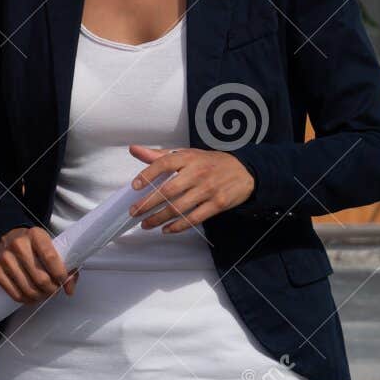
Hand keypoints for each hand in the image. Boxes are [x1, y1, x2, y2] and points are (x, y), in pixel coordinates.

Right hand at [0, 226, 78, 303]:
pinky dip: (27, 300)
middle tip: (54, 290)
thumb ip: (64, 264)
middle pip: (41, 278)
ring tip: (44, 294)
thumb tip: (69, 288)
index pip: (51, 258)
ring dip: (40, 297)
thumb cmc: (31, 244)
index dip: (61, 274)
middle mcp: (18, 245)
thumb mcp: (49, 245)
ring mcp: (5, 258)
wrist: (4, 238)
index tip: (63, 281)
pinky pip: (15, 294)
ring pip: (29, 289)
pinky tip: (31, 296)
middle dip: (51, 289)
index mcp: (35, 235)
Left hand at [127, 144, 255, 232]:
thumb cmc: (210, 163)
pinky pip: (194, 218)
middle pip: (169, 190)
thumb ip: (159, 155)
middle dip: (148, 203)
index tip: (134, 186)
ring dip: (159, 218)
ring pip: (179, 207)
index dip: (148, 174)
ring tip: (146, 224)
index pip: (165, 164)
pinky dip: (178, 226)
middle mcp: (197, 173)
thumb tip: (134, 150)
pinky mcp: (217, 204)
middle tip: (134, 212)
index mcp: (188, 158)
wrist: (244, 171)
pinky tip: (167, 229)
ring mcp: (208, 190)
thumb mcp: (187, 154)